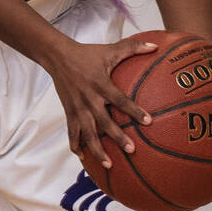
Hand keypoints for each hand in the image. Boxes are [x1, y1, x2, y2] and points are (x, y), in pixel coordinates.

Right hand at [45, 34, 154, 170]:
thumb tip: (155, 45)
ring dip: (98, 149)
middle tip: (131, 150)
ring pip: (88, 133)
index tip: (148, 122)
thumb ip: (132, 47)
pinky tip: (83, 157)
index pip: (119, 100)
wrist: (57, 57)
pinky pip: (72, 132)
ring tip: (109, 165)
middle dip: (117, 137)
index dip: (133, 110)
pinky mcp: (69, 112)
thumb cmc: (86, 54)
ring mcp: (77, 108)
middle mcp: (89, 99)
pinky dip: (76, 145)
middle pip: (104, 122)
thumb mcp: (109, 50)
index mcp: (100, 84)